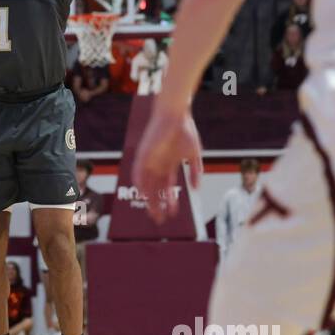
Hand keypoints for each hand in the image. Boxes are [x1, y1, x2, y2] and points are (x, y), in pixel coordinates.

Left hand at [131, 104, 202, 224]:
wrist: (176, 114)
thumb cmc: (186, 131)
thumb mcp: (194, 154)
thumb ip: (195, 171)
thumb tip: (196, 189)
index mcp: (169, 165)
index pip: (167, 188)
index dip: (169, 201)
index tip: (172, 214)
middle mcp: (158, 165)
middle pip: (156, 190)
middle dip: (158, 205)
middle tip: (159, 220)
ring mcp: (150, 160)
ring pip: (147, 185)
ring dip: (149, 199)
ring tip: (153, 213)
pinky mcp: (143, 154)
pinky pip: (137, 172)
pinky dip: (140, 184)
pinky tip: (143, 195)